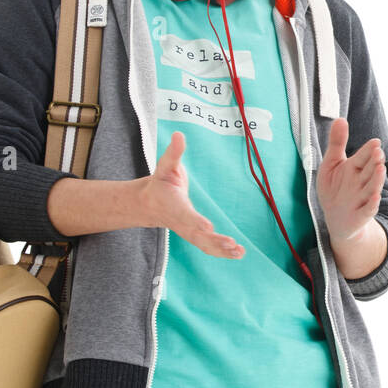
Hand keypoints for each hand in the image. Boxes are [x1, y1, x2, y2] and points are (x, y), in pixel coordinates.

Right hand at [137, 131, 244, 258]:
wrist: (148, 204)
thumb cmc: (160, 183)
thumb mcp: (165, 165)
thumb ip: (173, 152)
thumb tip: (179, 134)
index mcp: (174, 205)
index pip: (185, 215)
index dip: (196, 221)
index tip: (207, 226)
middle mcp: (181, 222)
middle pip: (197, 235)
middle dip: (214, 241)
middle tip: (231, 243)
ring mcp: (187, 231)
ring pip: (204, 245)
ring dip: (222, 250)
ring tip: (239, 252)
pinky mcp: (193, 235)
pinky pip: (207, 247)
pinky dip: (222, 252)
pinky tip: (238, 253)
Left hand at [317, 118, 385, 240]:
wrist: (336, 218)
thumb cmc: (334, 188)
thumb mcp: (331, 164)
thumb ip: (336, 143)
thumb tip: (340, 118)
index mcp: (355, 168)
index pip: (363, 157)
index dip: (368, 150)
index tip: (375, 143)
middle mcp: (361, 182)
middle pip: (370, 170)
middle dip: (374, 162)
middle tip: (378, 153)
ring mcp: (363, 198)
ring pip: (371, 188)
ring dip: (376, 180)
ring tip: (380, 169)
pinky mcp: (361, 215)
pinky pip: (368, 209)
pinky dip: (372, 204)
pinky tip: (374, 198)